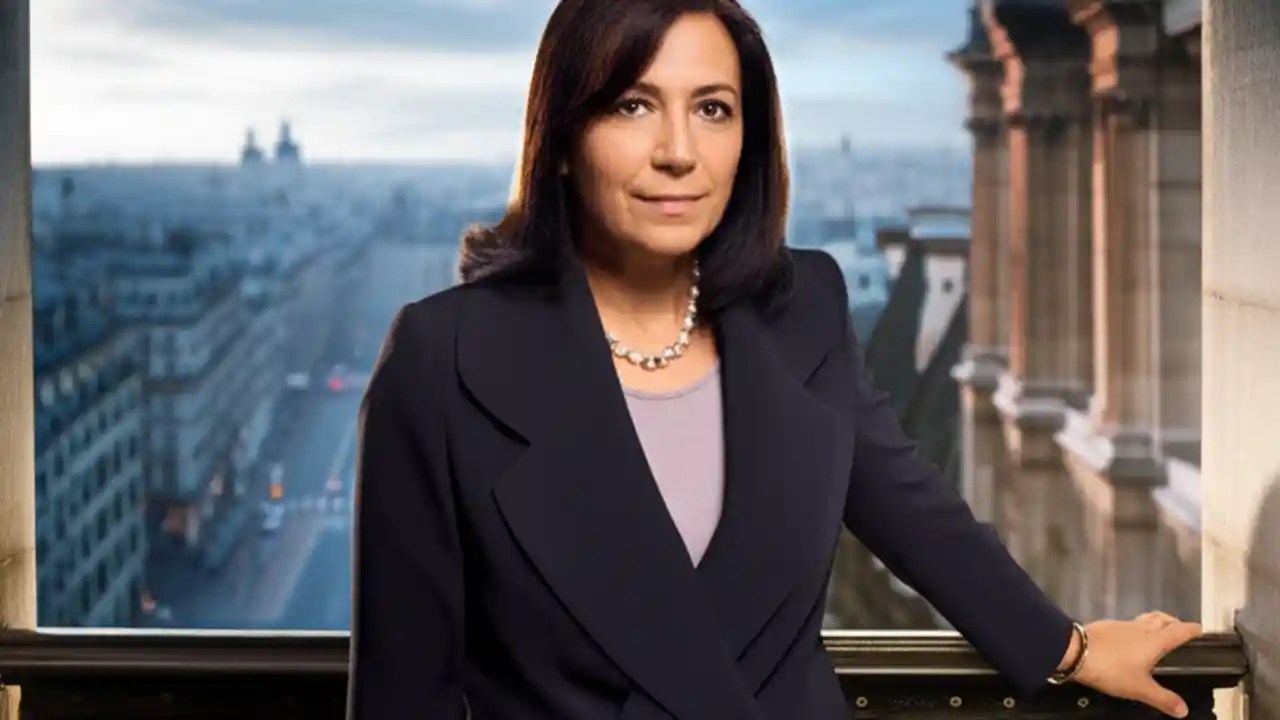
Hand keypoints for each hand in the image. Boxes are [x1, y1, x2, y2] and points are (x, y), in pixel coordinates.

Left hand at [1069, 612, 1202, 717]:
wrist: (1074, 651)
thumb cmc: (1112, 668)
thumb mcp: (1140, 688)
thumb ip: (1163, 698)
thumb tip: (1185, 710)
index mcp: (1155, 640)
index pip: (1179, 631)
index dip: (1191, 630)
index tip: (1199, 629)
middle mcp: (1141, 628)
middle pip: (1162, 619)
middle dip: (1173, 622)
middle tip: (1179, 629)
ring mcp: (1122, 624)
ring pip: (1144, 619)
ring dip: (1154, 623)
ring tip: (1157, 634)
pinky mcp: (1106, 626)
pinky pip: (1127, 624)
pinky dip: (1135, 629)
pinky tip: (1129, 640)